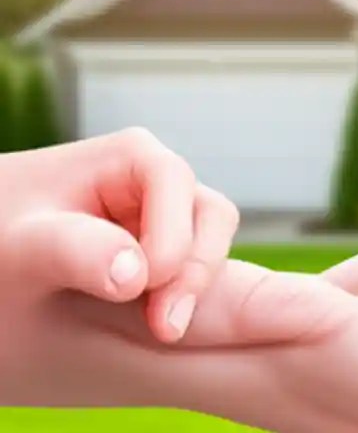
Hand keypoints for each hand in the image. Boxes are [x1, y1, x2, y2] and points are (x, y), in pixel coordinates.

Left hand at [0, 128, 238, 345]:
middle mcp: (157, 182)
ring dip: (192, 290)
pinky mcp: (165, 253)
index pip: (176, 185)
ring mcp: (165, 218)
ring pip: (209, 248)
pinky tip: (149, 323)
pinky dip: (183, 299)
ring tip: (156, 327)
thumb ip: (77, 252)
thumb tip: (137, 276)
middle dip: (194, 271)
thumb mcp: (23, 246)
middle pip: (210, 218)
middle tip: (165, 327)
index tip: (144, 290)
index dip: (174, 239)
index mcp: (132, 155)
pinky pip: (196, 273)